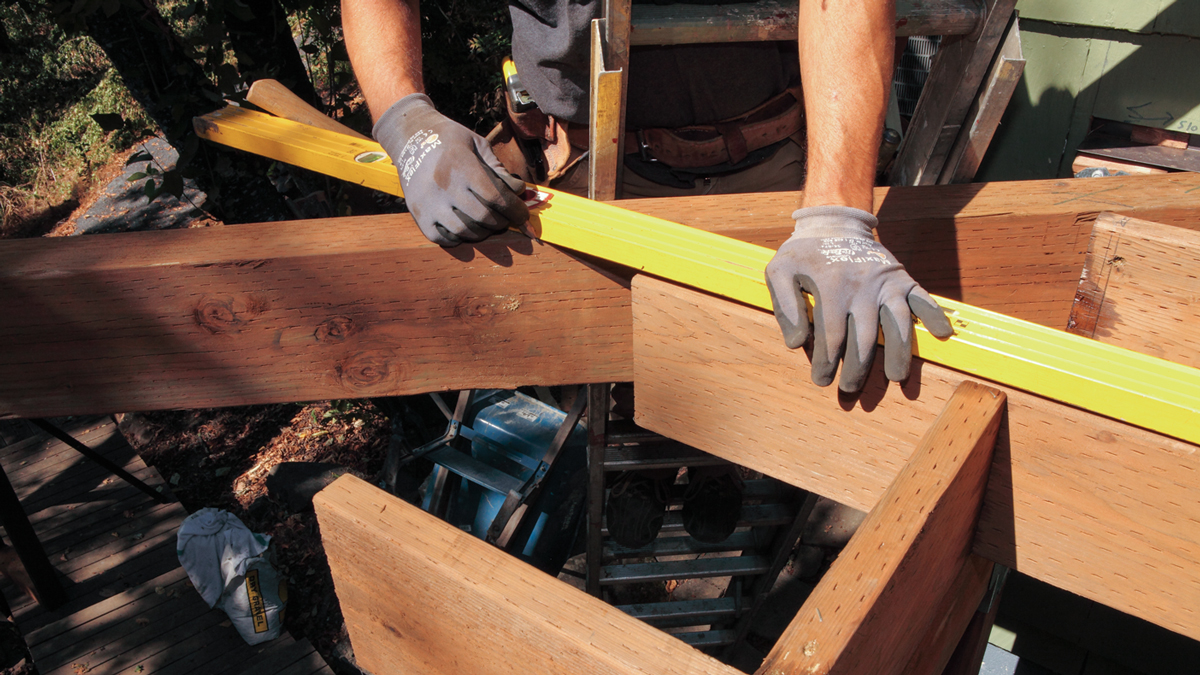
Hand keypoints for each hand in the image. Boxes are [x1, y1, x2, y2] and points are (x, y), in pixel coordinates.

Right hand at [374, 93, 528, 245]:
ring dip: (482, 232)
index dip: (515, 211)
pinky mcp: (418, 215)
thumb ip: (498, 168)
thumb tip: (518, 191)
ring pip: (465, 231)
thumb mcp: (477, 143)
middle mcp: (445, 186)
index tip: (522, 215)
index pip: (496, 197)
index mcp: (462, 166)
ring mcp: (429, 203)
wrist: (410, 138)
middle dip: (502, 222)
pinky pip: (442, 238)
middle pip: (484, 217)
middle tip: (506, 218)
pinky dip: (458, 238)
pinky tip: (465, 228)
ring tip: (487, 224)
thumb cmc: (450, 140)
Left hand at [765, 205, 953, 392]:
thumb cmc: (804, 254)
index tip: (821, 380)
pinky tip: (942, 335)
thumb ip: (784, 306)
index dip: (826, 362)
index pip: (831, 335)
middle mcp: (863, 286)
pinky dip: (934, 315)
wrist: (836, 224)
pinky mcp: (903, 278)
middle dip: (858, 369)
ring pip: (898, 323)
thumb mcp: (780, 271)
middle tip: (850, 390)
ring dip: (898, 354)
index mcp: (832, 287)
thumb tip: (795, 344)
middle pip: (864, 337)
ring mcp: (886, 283)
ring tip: (897, 379)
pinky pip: (923, 298)